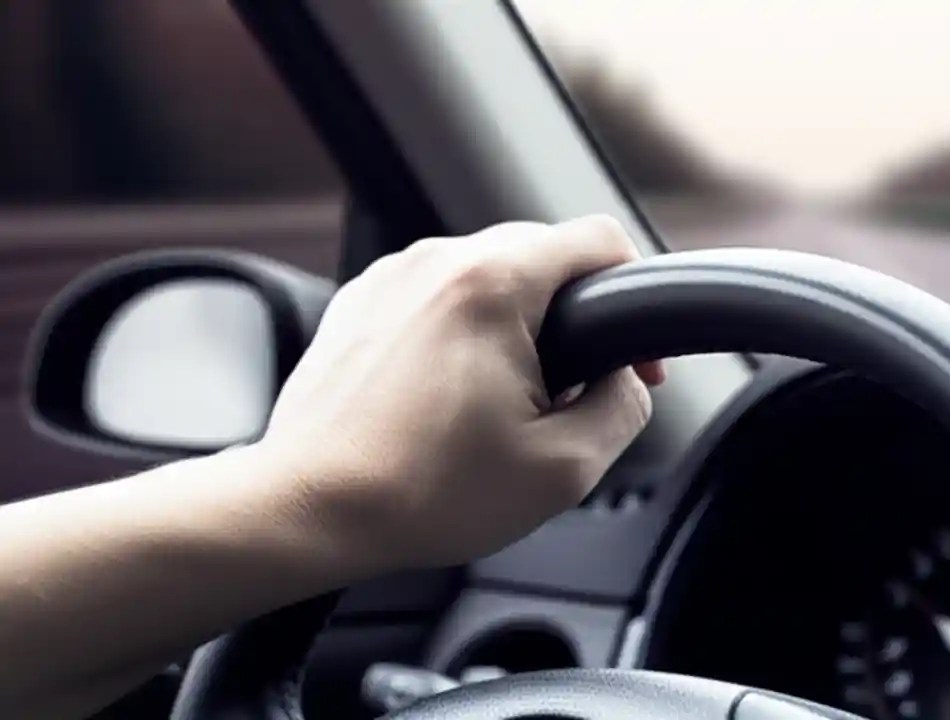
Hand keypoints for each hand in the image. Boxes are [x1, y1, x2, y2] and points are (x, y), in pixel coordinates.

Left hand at [258, 216, 662, 570]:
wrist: (311, 510)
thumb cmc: (424, 492)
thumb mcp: (565, 468)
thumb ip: (623, 408)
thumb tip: (628, 382)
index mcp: (493, 283)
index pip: (600, 241)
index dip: (635, 298)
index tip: (633, 362)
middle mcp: (437, 261)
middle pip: (543, 256)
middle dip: (574, 319)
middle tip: (573, 393)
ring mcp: (390, 277)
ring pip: (486, 276)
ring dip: (515, 327)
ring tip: (504, 403)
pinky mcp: (358, 303)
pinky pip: (435, 298)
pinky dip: (460, 334)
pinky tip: (452, 400)